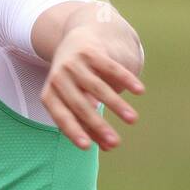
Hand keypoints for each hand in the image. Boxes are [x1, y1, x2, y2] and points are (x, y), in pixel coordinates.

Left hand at [41, 28, 144, 150]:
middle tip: (116, 142)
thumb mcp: (74, 102)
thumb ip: (88, 124)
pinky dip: (125, 79)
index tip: (87, 148)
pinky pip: (110, 68)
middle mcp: (58, 78)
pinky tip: (139, 91)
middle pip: (81, 105)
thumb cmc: (73, 83)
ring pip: (98, 88)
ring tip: (133, 120)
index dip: (74, 131)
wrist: (72, 42)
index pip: (61, 117)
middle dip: (99, 125)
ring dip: (116, 105)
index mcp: (49, 95)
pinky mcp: (90, 51)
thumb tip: (109, 148)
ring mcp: (74, 64)